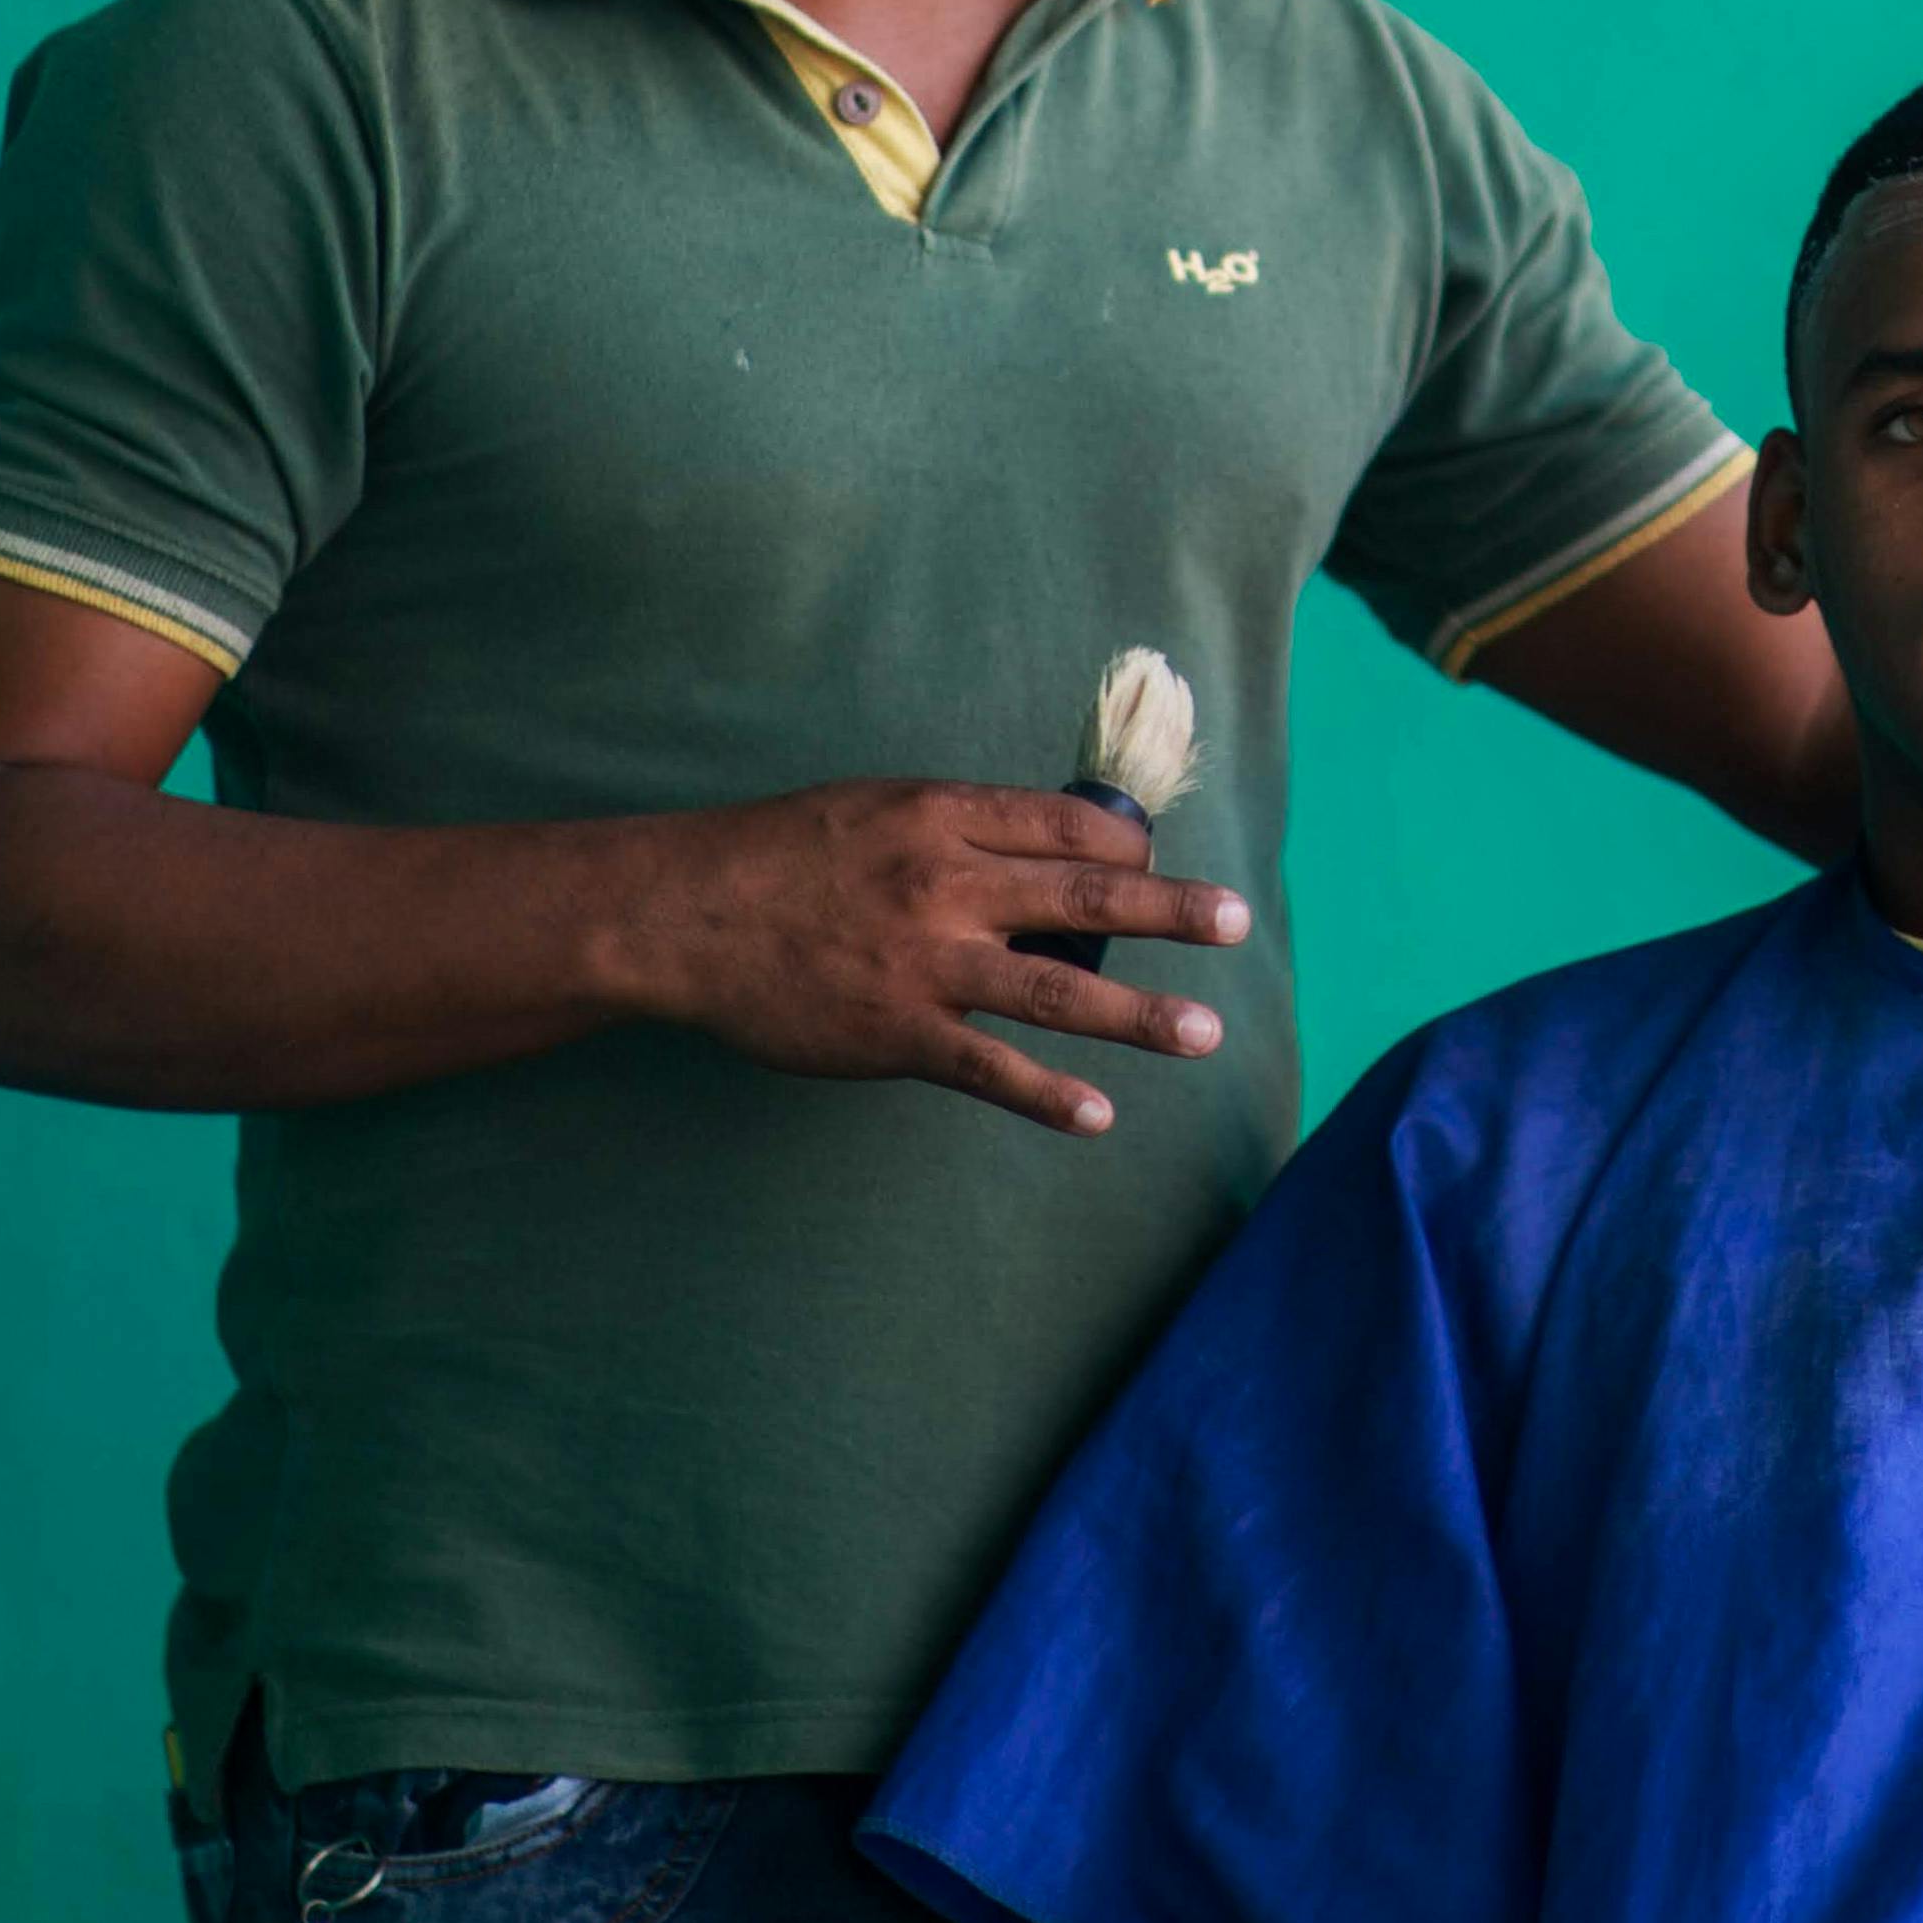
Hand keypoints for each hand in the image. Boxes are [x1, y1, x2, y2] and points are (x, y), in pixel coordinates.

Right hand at [614, 779, 1249, 1134]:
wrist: (685, 914)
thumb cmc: (781, 853)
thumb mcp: (877, 805)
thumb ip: (961, 825)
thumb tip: (1048, 845)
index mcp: (946, 818)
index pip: (1067, 825)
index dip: (1126, 842)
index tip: (1160, 858)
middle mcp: (950, 885)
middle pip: (1088, 894)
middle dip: (1172, 910)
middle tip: (1237, 921)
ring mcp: (928, 963)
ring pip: (1057, 987)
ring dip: (1140, 1014)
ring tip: (1204, 1032)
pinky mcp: (899, 1033)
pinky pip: (990, 1067)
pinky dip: (1047, 1095)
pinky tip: (1097, 1116)